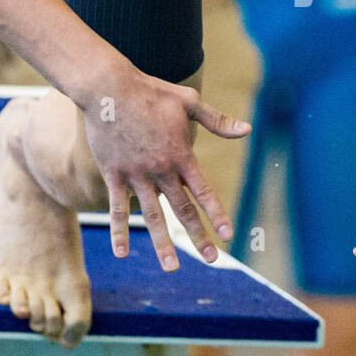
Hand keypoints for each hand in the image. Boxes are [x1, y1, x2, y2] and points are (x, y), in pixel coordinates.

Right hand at [82, 67, 249, 270]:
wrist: (109, 88)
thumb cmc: (151, 92)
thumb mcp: (188, 102)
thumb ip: (217, 120)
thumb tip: (246, 130)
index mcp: (181, 155)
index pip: (203, 191)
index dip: (217, 213)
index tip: (228, 235)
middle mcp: (160, 170)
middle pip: (182, 210)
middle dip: (198, 236)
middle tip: (211, 259)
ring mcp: (135, 174)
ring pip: (152, 216)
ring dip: (162, 243)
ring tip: (172, 268)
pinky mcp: (113, 174)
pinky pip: (118, 208)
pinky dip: (119, 231)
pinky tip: (121, 253)